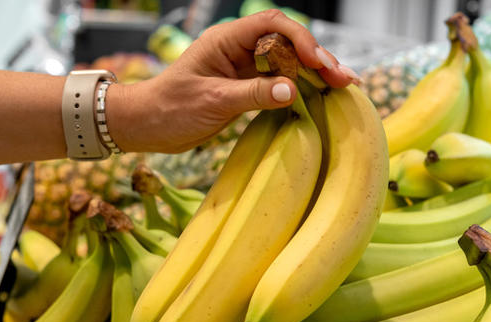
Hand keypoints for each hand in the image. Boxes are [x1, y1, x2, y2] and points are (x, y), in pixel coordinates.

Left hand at [108, 9, 359, 153]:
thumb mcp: (213, 102)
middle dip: (317, 58)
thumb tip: (292, 90)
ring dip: (314, 73)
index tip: (320, 62)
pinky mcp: (245, 87)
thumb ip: (253, 94)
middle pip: (287, 43)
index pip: (273, 26)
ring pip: (287, 62)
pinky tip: (320, 97)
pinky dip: (300, 88)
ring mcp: (243, 68)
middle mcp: (238, 49)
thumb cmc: (170, 109)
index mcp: (226, 40)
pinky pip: (278, 82)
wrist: (147, 126)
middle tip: (344, 79)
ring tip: (344, 86)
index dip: (302, 40)